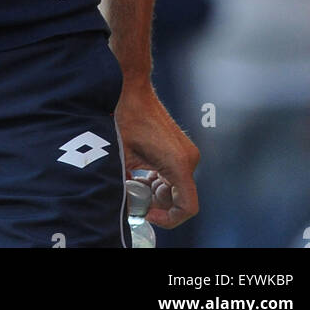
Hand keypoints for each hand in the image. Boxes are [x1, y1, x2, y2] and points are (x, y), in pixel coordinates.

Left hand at [115, 82, 199, 227]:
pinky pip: (174, 175)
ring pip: (176, 188)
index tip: (149, 213)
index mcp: (178, 164)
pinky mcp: (181, 150)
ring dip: (156, 192)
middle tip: (136, 199)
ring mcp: (186, 154)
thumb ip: (124, 185)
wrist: (134, 91)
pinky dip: (158, 181)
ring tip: (134, 185)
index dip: (169, 219)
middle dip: (158, 204)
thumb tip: (121, 204)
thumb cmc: (129, 118)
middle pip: (180, 199)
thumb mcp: (122, 157)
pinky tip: (140, 175)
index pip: (187, 207)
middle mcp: (188, 160)